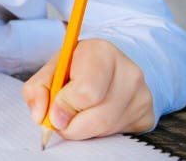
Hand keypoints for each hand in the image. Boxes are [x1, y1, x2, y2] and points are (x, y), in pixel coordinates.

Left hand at [22, 38, 153, 138]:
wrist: (109, 64)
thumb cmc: (77, 66)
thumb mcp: (53, 68)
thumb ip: (38, 88)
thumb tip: (40, 116)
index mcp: (102, 52)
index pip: (86, 92)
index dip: (64, 106)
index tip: (53, 112)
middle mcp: (129, 72)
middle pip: (97, 117)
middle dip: (71, 124)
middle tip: (60, 118)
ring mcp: (143, 95)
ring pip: (106, 129)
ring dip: (83, 129)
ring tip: (77, 112)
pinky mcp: (147, 116)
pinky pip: (117, 134)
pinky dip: (99, 132)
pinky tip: (94, 114)